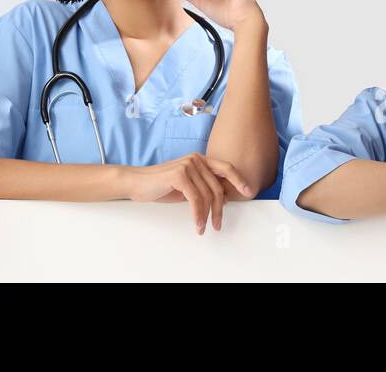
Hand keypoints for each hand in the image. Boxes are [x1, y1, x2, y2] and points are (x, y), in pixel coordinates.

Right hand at [122, 153, 254, 233]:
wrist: (136, 182)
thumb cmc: (160, 185)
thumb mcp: (186, 186)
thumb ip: (203, 188)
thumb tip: (222, 198)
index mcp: (199, 159)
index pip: (225, 168)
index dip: (238, 180)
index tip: (249, 192)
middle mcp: (195, 159)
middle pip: (217, 187)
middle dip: (219, 209)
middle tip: (218, 225)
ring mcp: (188, 165)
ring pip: (207, 195)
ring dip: (207, 215)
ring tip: (204, 227)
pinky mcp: (179, 174)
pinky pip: (195, 199)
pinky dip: (197, 214)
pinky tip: (197, 224)